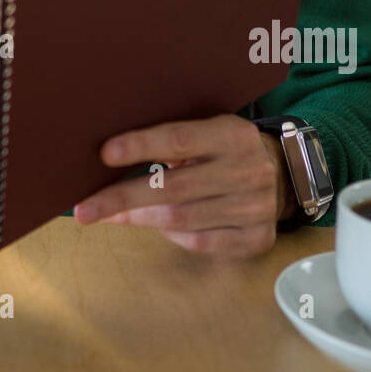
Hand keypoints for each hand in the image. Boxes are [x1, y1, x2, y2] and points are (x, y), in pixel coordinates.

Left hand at [73, 113, 296, 258]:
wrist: (285, 174)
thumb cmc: (227, 149)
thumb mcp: (210, 130)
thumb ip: (175, 140)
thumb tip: (111, 154)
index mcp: (232, 135)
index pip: (179, 140)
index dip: (140, 146)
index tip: (105, 154)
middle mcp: (247, 171)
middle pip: (173, 188)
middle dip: (122, 198)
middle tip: (85, 208)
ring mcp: (254, 208)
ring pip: (181, 218)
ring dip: (138, 218)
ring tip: (109, 215)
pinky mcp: (255, 238)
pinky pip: (199, 241)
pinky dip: (170, 234)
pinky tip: (153, 224)